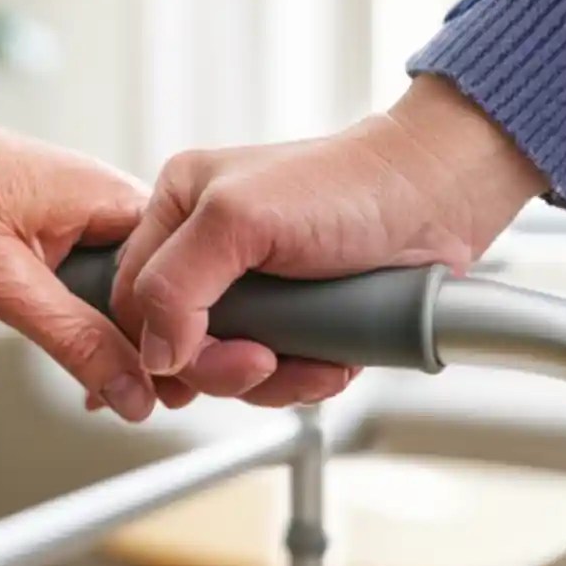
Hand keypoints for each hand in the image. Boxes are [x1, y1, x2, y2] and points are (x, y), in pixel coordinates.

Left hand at [0, 82, 158, 421]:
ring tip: (104, 383)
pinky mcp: (74, 224)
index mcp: (116, 201)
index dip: (174, 344)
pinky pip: (106, 281)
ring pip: (135, 292)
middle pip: (166, 291)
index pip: (180, 284)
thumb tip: (133, 391)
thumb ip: (72, 338)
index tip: (162, 393)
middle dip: (151, 348)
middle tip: (131, 398)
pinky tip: (85, 352)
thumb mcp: (2, 280)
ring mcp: (97, 213)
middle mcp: (116, 202)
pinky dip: (97, 319)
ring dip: (121, 337)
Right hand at [111, 75, 548, 406]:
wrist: (435, 200)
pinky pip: (275, 373)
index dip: (156, 342)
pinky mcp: (293, 317)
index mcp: (178, 206)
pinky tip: (330, 361)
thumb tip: (157, 352)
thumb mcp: (241, 218)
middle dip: (224, 367)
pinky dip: (303, 379)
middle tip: (263, 360)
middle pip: (178, 343)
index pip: (130, 297)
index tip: (194, 362)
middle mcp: (207, 248)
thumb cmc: (349, 185)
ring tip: (313, 360)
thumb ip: (176, 283)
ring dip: (273, 380)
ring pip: (227, 366)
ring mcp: (253, 287)